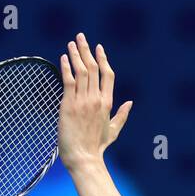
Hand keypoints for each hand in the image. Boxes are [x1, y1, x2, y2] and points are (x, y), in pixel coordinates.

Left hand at [58, 32, 131, 169]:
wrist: (84, 158)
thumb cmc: (97, 147)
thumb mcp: (113, 131)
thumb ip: (122, 115)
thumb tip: (130, 103)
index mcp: (108, 103)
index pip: (108, 75)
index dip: (103, 59)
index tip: (98, 48)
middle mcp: (96, 99)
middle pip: (93, 68)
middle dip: (87, 50)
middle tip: (81, 37)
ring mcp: (83, 101)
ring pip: (81, 71)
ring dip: (75, 54)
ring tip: (71, 43)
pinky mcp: (69, 105)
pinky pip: (68, 81)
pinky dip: (66, 67)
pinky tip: (63, 58)